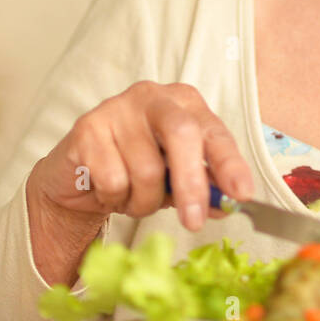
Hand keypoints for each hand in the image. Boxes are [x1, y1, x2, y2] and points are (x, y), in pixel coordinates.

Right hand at [26, 81, 253, 284]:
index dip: (230, 163)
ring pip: (146, 169)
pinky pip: (113, 179)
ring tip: (133, 199)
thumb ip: (204, 187)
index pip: (214, 132)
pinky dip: (115, 198)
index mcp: (185, 102)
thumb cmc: (134, 168)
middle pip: (182, 134)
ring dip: (144, 202)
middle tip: (194, 223)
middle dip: (191, 184)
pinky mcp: (88, 128)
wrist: (77, 173)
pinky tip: (107, 190)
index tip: (242, 194)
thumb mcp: (176, 178)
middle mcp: (154, 97)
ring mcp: (118, 107)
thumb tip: (228, 204)